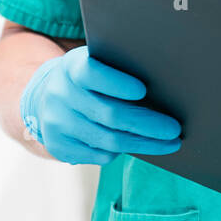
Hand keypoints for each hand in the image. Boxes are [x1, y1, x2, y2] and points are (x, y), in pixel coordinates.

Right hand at [20, 46, 181, 165]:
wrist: (46, 98)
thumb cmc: (88, 79)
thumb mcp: (96, 64)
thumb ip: (119, 69)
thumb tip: (165, 87)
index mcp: (71, 68)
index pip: (92, 74)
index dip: (116, 83)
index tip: (143, 90)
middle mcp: (60, 95)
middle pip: (109, 114)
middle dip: (147, 124)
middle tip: (174, 129)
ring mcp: (57, 123)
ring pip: (108, 140)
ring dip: (144, 144)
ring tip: (169, 143)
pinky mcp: (59, 147)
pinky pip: (99, 155)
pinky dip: (122, 152)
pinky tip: (139, 146)